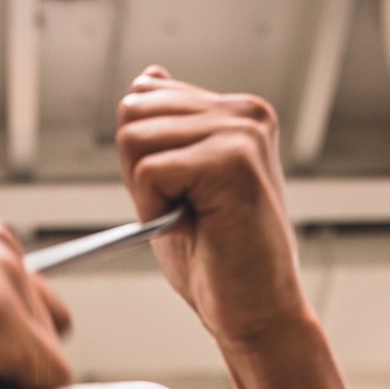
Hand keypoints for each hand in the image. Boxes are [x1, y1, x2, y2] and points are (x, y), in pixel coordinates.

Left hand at [116, 67, 308, 348]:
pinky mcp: (232, 160)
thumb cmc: (218, 260)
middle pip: (133, 112)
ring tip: (195, 221)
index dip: (143, 157)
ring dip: (149, 194)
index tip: (182, 194)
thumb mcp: (177, 183)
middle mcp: (244, 113)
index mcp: (235, 112)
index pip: (143, 97)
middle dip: (140, 171)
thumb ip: (164, 132)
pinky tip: (196, 229)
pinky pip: (149, 171)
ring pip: (135, 138)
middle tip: (186, 212)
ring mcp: (242, 132)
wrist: (255, 311)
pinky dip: (155, 210)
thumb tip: (147, 77)